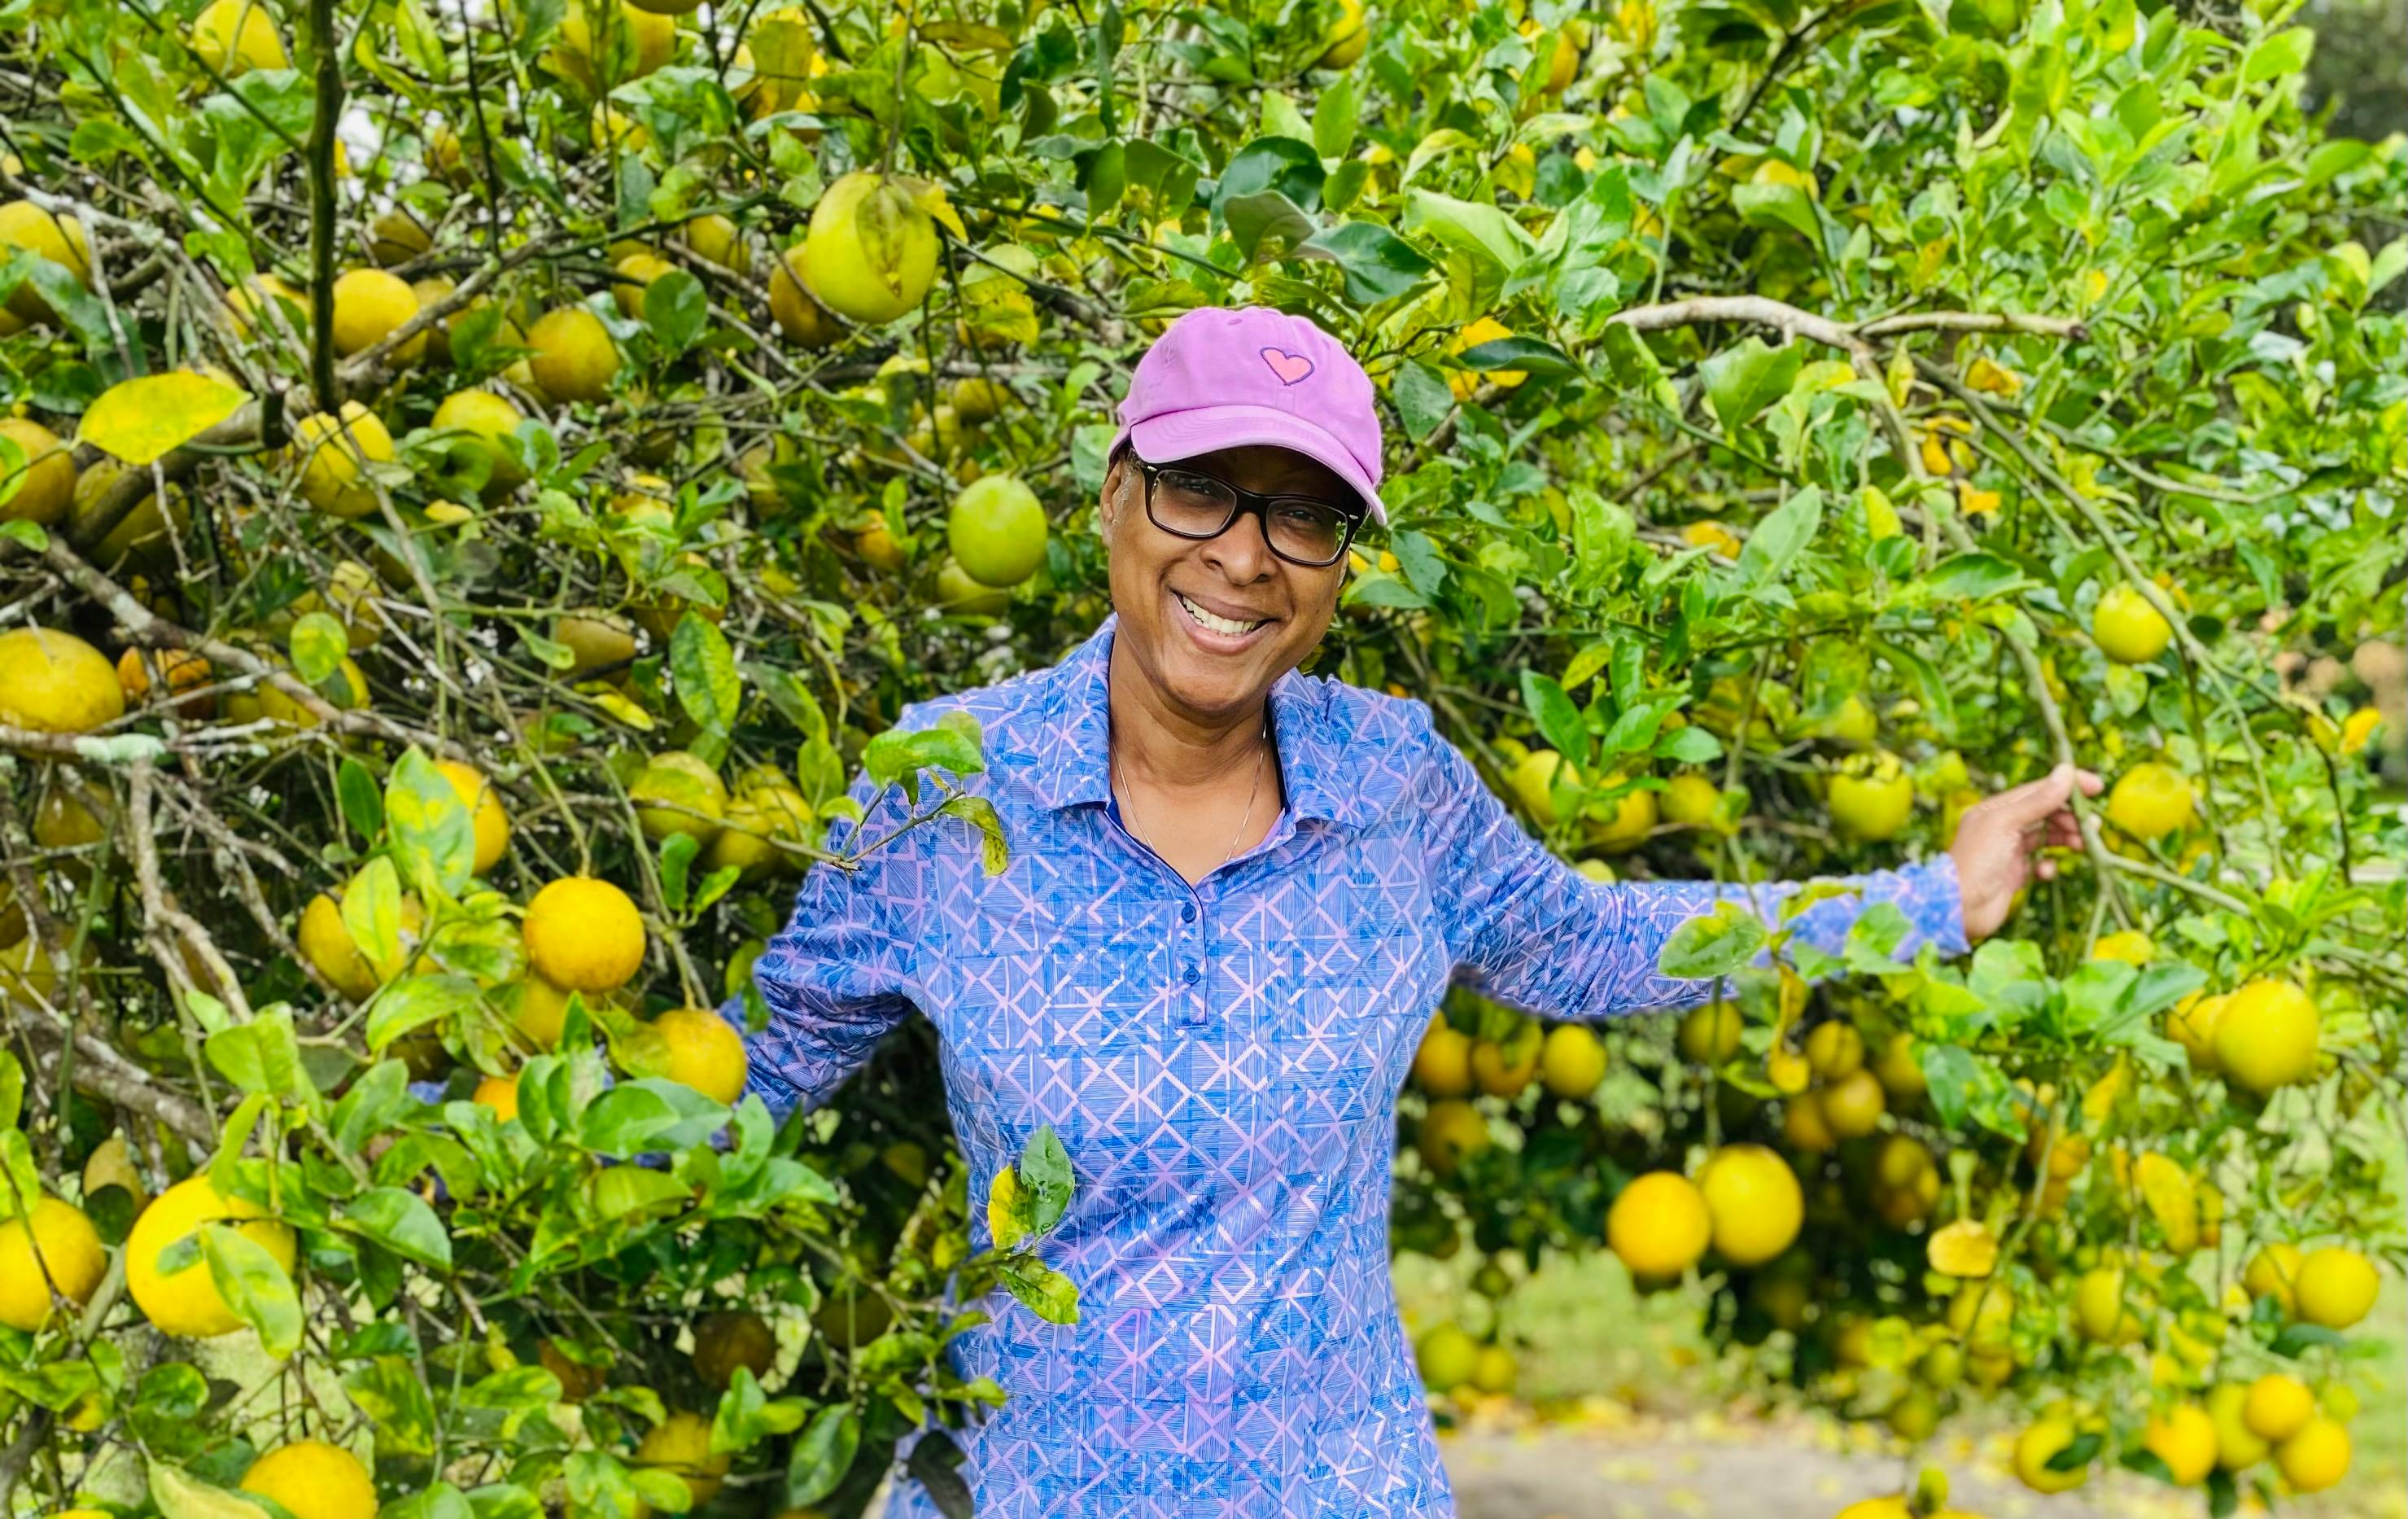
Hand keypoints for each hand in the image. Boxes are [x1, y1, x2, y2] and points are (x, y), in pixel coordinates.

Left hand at [1949, 763, 2102, 941]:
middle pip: (2043, 813)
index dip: (2067, 787)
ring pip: (2044, 837)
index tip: (2097, 786)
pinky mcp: (2012, 875)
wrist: (1958, 909)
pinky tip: (2047, 871)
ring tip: (2082, 844)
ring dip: (2065, 838)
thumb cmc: (1976, 861)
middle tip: (2092, 826)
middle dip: (2069, 817)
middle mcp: (2000, 828)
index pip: (2036, 790)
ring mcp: (2006, 852)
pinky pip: (2038, 864)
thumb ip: (2037, 800)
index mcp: (1994, 810)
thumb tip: (2066, 771)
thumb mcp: (2005, 824)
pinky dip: (2048, 865)